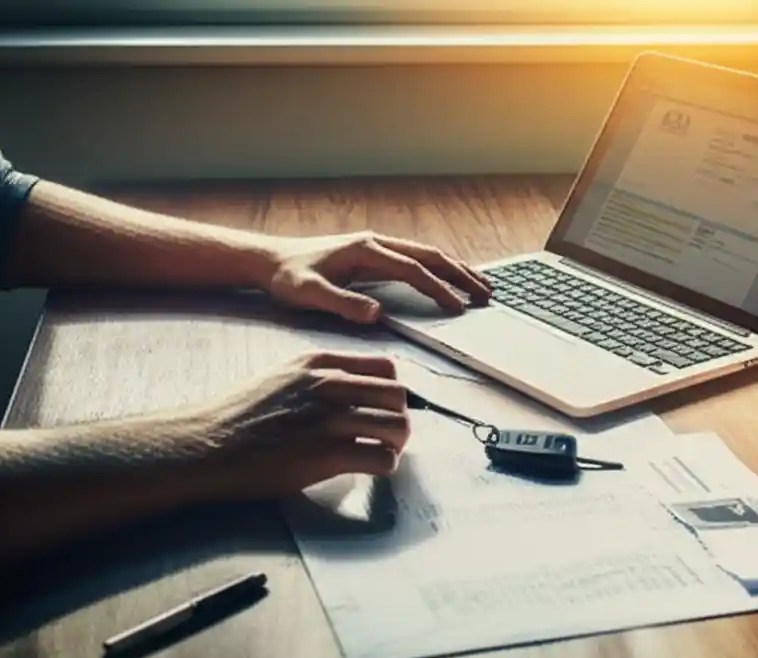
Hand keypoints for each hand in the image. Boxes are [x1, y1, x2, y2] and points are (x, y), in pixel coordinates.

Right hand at [182, 351, 410, 497]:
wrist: (207, 444)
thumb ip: (318, 378)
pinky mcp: (327, 454)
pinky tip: (372, 470)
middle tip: (390, 436)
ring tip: (383, 453)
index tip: (383, 409)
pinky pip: (381, 458)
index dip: (390, 391)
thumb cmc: (238, 414)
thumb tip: (351, 393)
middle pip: (398, 396)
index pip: (384, 368)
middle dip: (400, 418)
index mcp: (319, 364)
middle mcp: (330, 385)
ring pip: (397, 426)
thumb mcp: (282, 376)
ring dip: (397, 443)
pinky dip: (385, 466)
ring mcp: (329, 419)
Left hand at [261, 230, 491, 322]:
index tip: (458, 308)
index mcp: (366, 251)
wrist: (270, 260)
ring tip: (481, 287)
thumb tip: (377, 314)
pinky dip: (439, 268)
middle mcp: (376, 243)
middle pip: (430, 256)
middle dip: (461, 275)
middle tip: (487, 295)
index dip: (438, 289)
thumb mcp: (308, 294)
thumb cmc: (288, 278)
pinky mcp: (374, 253)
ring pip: (427, 254)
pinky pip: (416, 259)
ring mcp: (377, 246)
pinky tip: (450, 279)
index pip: (413, 270)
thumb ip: (342, 304)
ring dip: (456, 269)